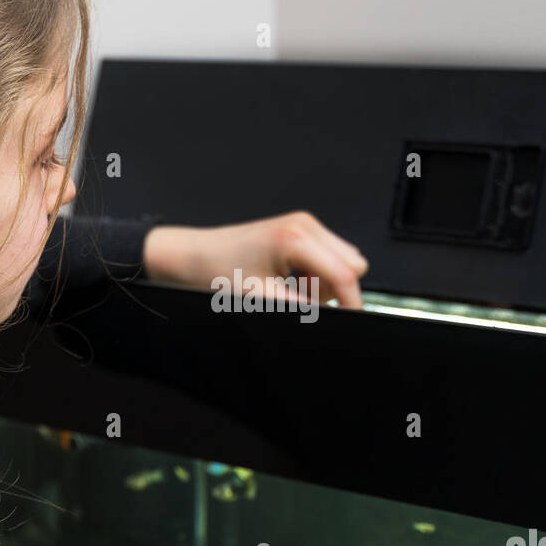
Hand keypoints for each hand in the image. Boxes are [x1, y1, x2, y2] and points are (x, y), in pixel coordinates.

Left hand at [142, 211, 368, 307]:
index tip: (352, 321)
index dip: (352, 303)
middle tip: (307, 302)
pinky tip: (293, 280)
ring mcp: (303, 223)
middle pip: (352, 263)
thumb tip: (334, 317)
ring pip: (342, 259)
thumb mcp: (263, 299)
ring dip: (326, 281)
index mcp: (296, 238)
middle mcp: (305, 225)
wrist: (193, 256)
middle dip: (337, 289)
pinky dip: (317, 273)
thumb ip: (304, 309)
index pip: (346, 274)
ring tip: (294, 290)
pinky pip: (327, 254)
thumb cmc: (218, 273)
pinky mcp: (298, 228)